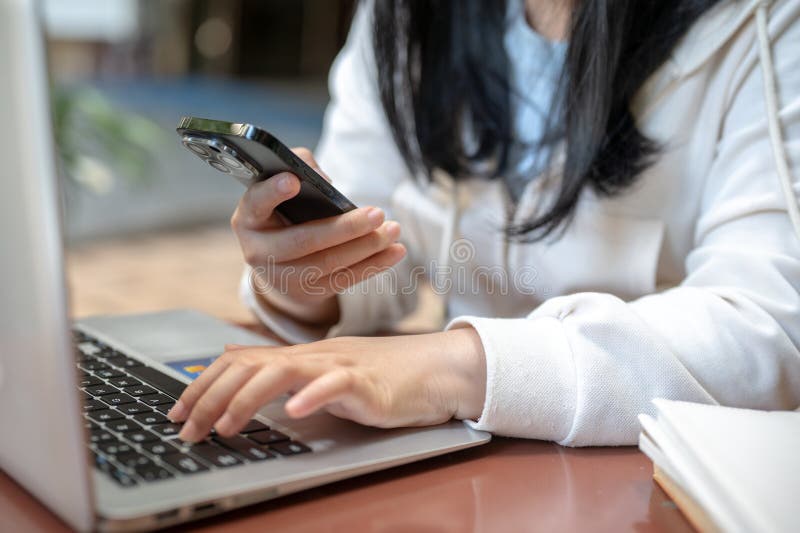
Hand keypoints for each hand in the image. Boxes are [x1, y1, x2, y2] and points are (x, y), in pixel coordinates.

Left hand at [168, 328, 486, 442]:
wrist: (431, 367)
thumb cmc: (379, 375)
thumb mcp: (320, 370)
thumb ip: (276, 365)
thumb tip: (231, 357)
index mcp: (298, 355)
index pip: (238, 363)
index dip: (202, 386)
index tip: (176, 414)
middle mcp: (311, 356)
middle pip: (250, 367)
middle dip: (210, 398)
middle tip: (186, 430)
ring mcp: (337, 366)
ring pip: (282, 373)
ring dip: (247, 400)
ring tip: (224, 427)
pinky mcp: (366, 382)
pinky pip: (336, 384)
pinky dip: (313, 396)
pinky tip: (295, 412)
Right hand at [232, 147, 406, 326]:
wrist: (278, 262)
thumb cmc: (284, 214)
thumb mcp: (281, 191)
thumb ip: (300, 169)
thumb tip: (326, 181)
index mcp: (248, 219)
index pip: (256, 203)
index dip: (273, 192)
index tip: (294, 181)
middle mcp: (259, 251)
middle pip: (304, 241)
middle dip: (344, 228)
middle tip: (377, 213)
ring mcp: (283, 277)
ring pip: (329, 263)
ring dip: (366, 247)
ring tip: (393, 229)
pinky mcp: (307, 293)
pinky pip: (344, 280)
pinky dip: (373, 265)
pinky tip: (395, 251)